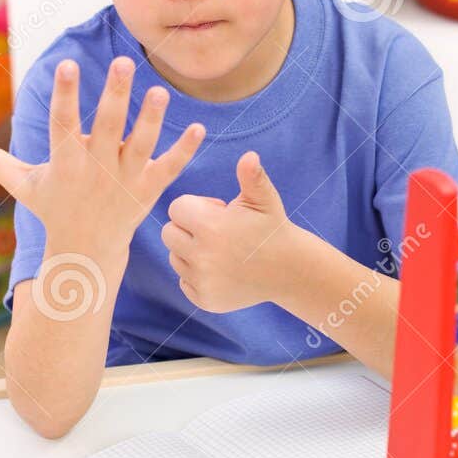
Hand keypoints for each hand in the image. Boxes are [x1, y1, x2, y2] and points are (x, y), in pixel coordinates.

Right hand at [0, 56, 204, 255]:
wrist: (86, 252)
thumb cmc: (54, 209)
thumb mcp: (23, 186)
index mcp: (66, 162)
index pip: (64, 123)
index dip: (66, 95)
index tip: (68, 64)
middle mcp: (97, 169)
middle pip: (108, 127)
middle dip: (116, 95)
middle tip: (125, 62)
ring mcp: (126, 180)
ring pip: (142, 145)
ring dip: (152, 119)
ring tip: (160, 91)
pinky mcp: (149, 190)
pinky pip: (170, 167)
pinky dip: (185, 150)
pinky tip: (199, 127)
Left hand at [161, 151, 293, 311]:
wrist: (289, 271)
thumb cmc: (272, 228)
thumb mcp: (264, 199)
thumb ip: (251, 176)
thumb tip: (249, 156)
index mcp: (211, 227)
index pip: (176, 208)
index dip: (196, 207)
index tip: (219, 212)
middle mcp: (202, 257)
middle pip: (169, 233)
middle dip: (187, 228)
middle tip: (216, 231)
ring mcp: (203, 282)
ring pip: (174, 257)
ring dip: (190, 252)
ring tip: (220, 250)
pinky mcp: (205, 300)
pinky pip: (184, 280)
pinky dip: (197, 275)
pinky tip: (221, 269)